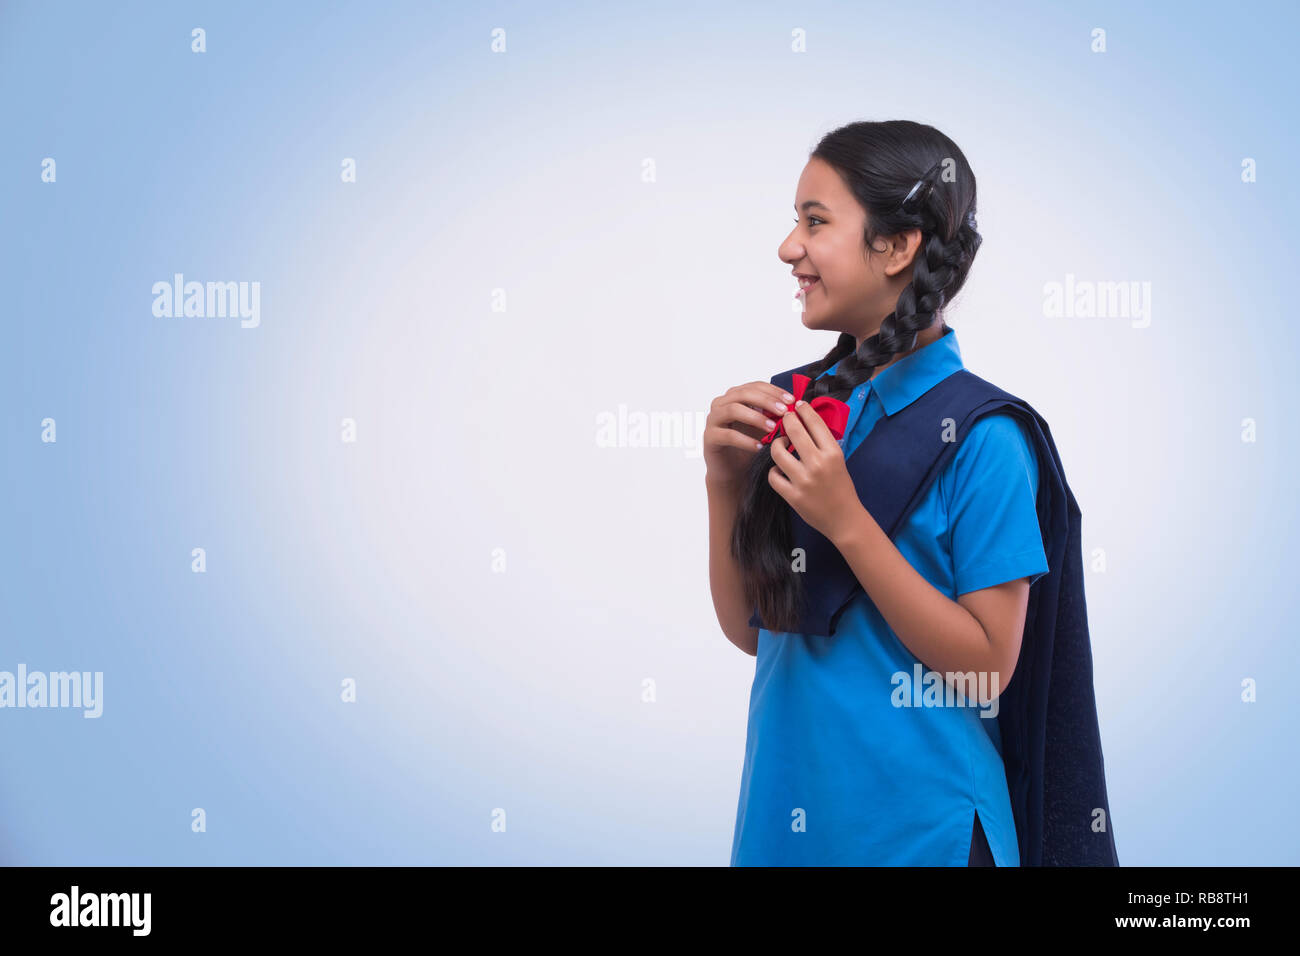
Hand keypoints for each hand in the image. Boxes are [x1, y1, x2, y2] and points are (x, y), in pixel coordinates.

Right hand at [703, 381, 795, 485]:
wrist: (733, 471)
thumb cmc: (749, 446)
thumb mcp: (765, 427)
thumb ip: (775, 414)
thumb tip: (797, 405)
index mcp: (735, 397)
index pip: (755, 386)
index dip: (774, 391)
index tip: (791, 400)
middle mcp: (721, 404)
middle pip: (744, 394)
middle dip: (766, 401)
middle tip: (783, 411)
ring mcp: (713, 420)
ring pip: (733, 410)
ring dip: (755, 417)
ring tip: (772, 428)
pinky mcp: (709, 437)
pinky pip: (728, 435)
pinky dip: (745, 440)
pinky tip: (759, 447)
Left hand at [768, 400, 863, 541]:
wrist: (844, 518)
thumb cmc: (841, 487)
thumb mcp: (838, 460)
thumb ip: (823, 444)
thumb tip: (807, 421)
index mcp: (833, 453)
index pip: (815, 423)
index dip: (804, 410)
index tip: (797, 405)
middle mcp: (818, 464)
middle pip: (794, 431)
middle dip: (786, 420)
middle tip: (784, 418)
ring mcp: (804, 480)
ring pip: (777, 452)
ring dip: (776, 445)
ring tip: (780, 446)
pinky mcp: (793, 496)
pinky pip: (773, 476)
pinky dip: (774, 471)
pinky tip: (779, 470)